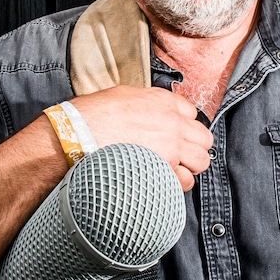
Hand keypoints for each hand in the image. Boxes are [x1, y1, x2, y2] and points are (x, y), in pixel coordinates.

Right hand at [72, 86, 213, 190]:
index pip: (192, 114)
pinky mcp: (162, 171)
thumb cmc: (91, 115)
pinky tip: (162, 181)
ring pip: (201, 162)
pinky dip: (176, 184)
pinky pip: (185, 182)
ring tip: (171, 169)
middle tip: (178, 154)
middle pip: (204, 139)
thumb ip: (147, 103)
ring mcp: (170, 148)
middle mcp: (173, 123)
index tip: (173, 135)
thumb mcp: (123, 96)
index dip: (183, 126)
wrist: (75, 137)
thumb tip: (153, 111)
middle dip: (193, 147)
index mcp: (164, 101)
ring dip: (189, 167)